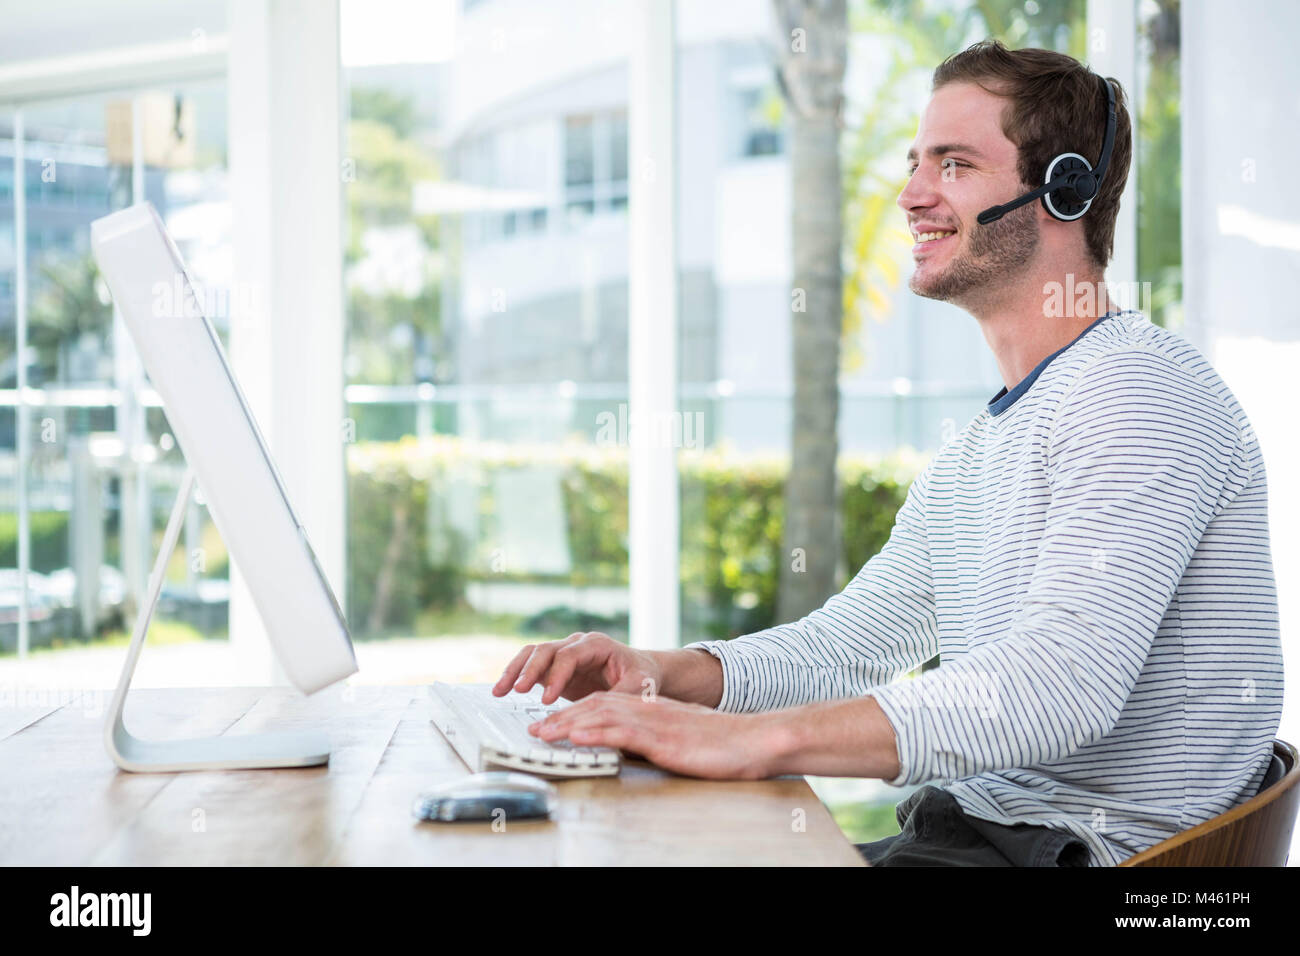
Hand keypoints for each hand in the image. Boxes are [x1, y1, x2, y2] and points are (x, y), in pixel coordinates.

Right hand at [492, 632, 662, 704]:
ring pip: (533, 654)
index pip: (570, 656)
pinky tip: (503, 689)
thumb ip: (622, 695)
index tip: (547, 699)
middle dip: (530, 670)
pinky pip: (531, 666)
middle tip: (518, 691)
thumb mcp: (641, 685)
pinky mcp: (556, 667)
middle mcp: (577, 644)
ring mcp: (564, 653)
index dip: (557, 676)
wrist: (641, 670)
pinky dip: (517, 676)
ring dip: (515, 670)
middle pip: (546, 650)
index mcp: (597, 644)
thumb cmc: (642, 675)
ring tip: (500, 690)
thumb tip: (604, 711)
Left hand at [528, 691, 779, 779]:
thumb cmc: (722, 744)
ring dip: (568, 724)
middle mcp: (648, 709)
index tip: (551, 723)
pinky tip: (578, 737)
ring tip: (542, 734)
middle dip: (561, 717)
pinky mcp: (663, 738)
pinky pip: (624, 732)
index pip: (604, 704)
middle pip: (595, 706)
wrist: (753, 739)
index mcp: (651, 708)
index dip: (574, 712)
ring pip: (602, 716)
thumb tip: (632, 746)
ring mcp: (654, 721)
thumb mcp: (681, 736)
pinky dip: (597, 733)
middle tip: (535, 729)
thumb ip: (655, 736)